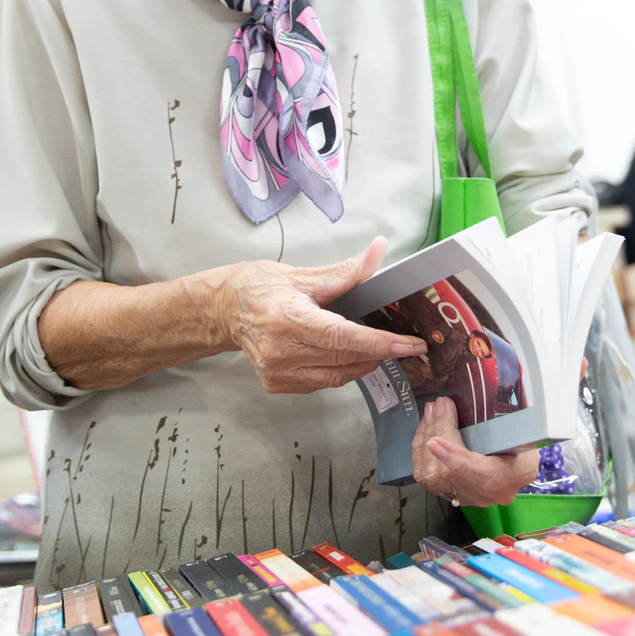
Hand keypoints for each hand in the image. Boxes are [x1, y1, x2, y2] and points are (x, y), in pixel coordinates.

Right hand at [216, 238, 427, 393]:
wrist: (225, 309)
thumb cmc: (261, 288)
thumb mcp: (304, 275)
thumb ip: (346, 272)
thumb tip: (378, 251)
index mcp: (288, 318)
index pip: (343, 338)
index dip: (380, 343)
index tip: (409, 345)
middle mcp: (281, 350)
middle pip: (344, 359)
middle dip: (380, 353)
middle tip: (404, 343)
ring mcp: (278, 372)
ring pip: (337, 376)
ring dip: (363, 363)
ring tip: (379, 348)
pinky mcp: (277, 384)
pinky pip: (322, 382)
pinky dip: (342, 371)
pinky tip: (349, 356)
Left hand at [411, 397, 538, 506]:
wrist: (519, 472)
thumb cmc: (525, 449)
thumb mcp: (529, 436)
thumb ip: (515, 425)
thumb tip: (497, 406)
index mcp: (509, 476)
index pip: (475, 473)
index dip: (452, 458)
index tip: (434, 442)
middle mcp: (485, 493)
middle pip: (449, 472)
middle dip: (437, 435)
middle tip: (437, 406)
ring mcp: (467, 496)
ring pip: (433, 476)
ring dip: (425, 440)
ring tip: (430, 412)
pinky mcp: (452, 493)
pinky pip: (428, 477)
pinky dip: (421, 451)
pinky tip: (425, 429)